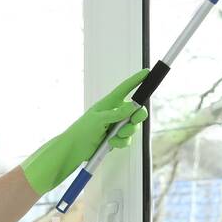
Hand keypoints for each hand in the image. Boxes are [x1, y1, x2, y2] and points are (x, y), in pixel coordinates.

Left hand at [19, 68, 150, 195]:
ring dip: (127, 133)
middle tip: (133, 121)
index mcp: (109, 103)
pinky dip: (121, 142)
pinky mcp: (115, 138)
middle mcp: (115, 113)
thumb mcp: (99, 119)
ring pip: (133, 127)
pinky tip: (111, 143)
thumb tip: (133, 106)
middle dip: (137, 117)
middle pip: (136, 111)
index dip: (136, 80)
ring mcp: (115, 126)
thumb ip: (117, 113)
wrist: (74, 149)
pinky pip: (127, 139)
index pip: (125, 88)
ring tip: (115, 136)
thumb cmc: (81, 130)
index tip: (146, 72)